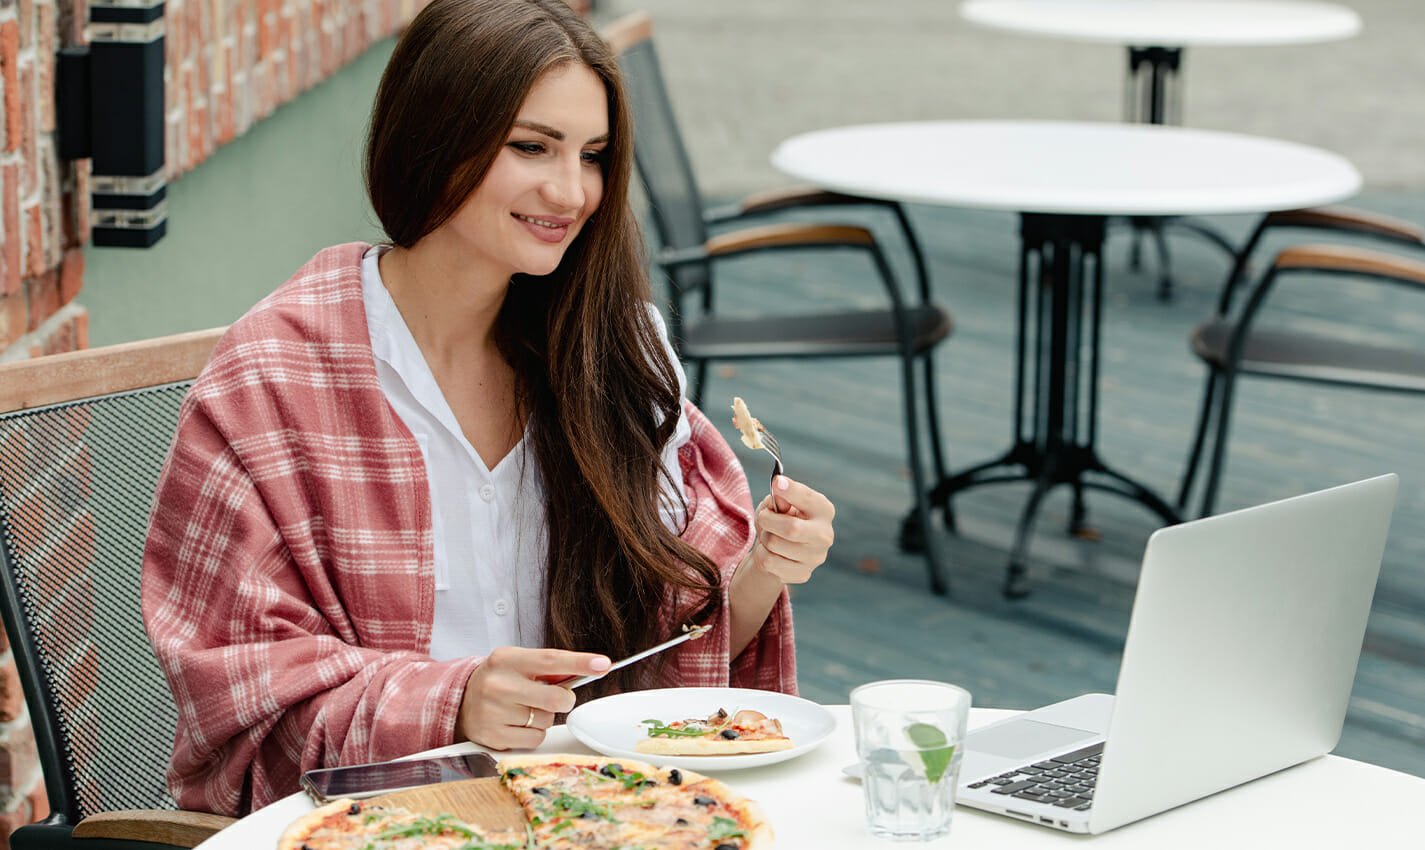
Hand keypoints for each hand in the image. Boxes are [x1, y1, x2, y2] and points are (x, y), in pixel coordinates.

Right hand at [456, 647, 609, 749]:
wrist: (458, 700)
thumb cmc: (498, 679)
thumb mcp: (517, 663)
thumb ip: (548, 667)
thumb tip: (589, 669)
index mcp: (506, 659)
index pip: (550, 660)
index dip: (580, 663)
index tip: (603, 664)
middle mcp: (497, 685)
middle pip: (555, 699)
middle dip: (564, 700)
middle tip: (555, 697)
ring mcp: (493, 712)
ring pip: (546, 721)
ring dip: (544, 716)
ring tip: (524, 709)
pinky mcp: (493, 737)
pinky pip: (535, 739)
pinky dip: (533, 733)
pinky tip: (517, 724)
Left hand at [750, 475, 834, 584]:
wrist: (781, 551)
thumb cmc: (781, 519)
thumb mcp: (778, 503)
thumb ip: (779, 498)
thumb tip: (778, 492)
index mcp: (823, 510)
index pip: (808, 499)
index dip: (791, 490)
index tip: (776, 482)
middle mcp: (825, 534)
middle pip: (791, 528)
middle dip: (768, 520)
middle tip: (763, 517)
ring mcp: (816, 557)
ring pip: (774, 544)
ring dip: (763, 537)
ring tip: (768, 535)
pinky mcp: (803, 574)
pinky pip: (769, 561)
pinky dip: (761, 553)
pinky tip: (770, 551)